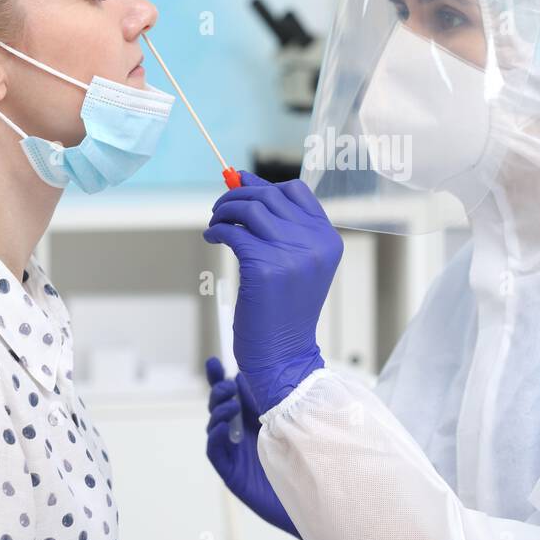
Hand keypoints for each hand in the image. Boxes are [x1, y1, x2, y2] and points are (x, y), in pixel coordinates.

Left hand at [202, 170, 341, 411]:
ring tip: (215, 223)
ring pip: (250, 209)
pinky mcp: (264, 268)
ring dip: (225, 210)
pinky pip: (233, 233)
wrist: (284, 356)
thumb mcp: (297, 265)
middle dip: (238, 195)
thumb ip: (281, 228)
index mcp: (327, 240)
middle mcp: (314, 243)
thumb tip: (245, 183)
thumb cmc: (285, 312)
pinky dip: (217, 230)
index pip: (296, 191)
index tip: (241, 184)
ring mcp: (291, 254)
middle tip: (220, 208)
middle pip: (269, 196)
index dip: (264, 184)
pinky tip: (212, 237)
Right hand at [204, 357, 298, 537]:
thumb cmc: (308, 461)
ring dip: (219, 412)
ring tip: (230, 403)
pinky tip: (222, 427)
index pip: (233, 395)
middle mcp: (243, 435)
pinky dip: (215, 436)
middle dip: (218, 392)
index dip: (220, 379)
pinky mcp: (233, 474)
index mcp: (256, 420)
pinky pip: (215, 452)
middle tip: (227, 384)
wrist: (314, 499)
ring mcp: (236, 454)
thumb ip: (281, 400)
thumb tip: (263, 374)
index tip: (215, 361)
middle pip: (220, 408)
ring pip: (215, 427)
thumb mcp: (296, 424)